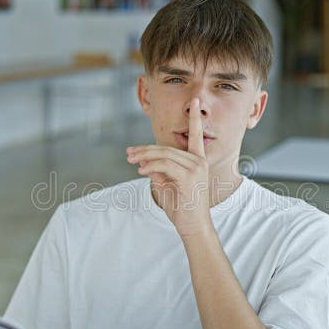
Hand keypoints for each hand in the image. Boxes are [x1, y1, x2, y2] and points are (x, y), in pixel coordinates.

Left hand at [126, 98, 210, 236]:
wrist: (193, 226)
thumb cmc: (182, 208)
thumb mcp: (169, 186)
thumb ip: (161, 172)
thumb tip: (147, 164)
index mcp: (198, 160)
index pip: (196, 135)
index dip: (195, 117)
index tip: (193, 101)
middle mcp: (199, 161)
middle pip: (167, 147)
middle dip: (145, 149)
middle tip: (129, 153)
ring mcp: (195, 168)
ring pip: (164, 155)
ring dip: (144, 157)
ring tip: (131, 160)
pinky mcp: (189, 177)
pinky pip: (164, 165)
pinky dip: (150, 166)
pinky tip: (141, 170)